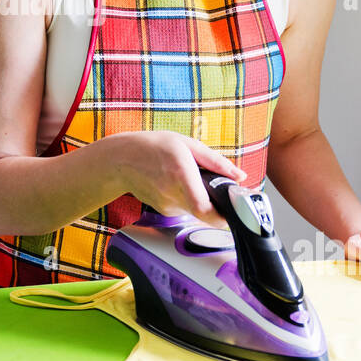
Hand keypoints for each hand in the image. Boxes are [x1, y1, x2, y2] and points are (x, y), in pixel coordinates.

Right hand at [108, 131, 246, 228]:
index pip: (203, 208)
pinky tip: (179, 184)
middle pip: (206, 214)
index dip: (223, 217)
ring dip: (204, 201)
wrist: (121, 160)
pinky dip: (190, 200)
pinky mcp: (164, 211)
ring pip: (197, 212)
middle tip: (226, 195)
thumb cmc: (153, 147)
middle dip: (220, 207)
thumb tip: (240, 176)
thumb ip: (215, 162)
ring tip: (194, 181)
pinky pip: (186, 209)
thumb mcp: (187, 144)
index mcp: (180, 174)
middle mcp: (173, 194)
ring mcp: (166, 205)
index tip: (235, 212)